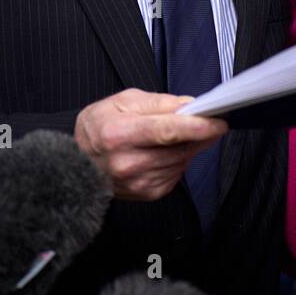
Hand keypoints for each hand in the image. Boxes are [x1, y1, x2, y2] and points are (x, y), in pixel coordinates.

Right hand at [73, 89, 227, 201]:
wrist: (77, 159)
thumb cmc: (99, 125)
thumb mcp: (123, 101)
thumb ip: (160, 103)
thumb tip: (191, 106)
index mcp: (118, 135)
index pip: (167, 131)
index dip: (198, 126)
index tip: (219, 122)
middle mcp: (127, 163)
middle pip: (180, 148)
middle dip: (201, 134)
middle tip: (210, 122)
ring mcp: (136, 182)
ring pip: (182, 161)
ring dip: (189, 147)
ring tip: (177, 135)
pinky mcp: (146, 193)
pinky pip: (177, 174)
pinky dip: (179, 160)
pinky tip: (165, 152)